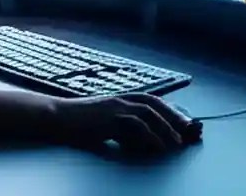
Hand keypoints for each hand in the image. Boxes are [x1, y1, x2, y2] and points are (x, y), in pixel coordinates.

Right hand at [53, 93, 197, 154]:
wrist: (55, 117)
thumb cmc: (77, 123)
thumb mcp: (105, 123)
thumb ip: (124, 129)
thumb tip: (142, 141)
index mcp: (121, 99)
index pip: (152, 101)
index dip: (169, 110)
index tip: (184, 121)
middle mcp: (121, 100)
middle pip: (155, 104)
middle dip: (174, 117)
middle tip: (190, 130)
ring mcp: (114, 107)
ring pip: (148, 114)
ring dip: (165, 127)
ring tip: (177, 142)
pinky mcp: (108, 119)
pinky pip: (134, 126)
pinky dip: (148, 135)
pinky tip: (156, 146)